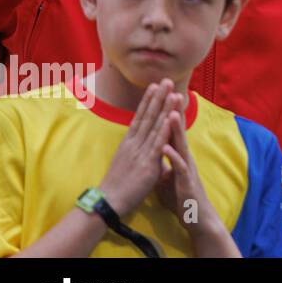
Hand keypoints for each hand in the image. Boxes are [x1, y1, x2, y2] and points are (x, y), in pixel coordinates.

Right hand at [99, 80, 178, 216]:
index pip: (140, 118)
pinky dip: (166, 127)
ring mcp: (141, 151)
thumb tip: (146, 147)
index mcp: (128, 143)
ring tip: (173, 91)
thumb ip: (138, 153)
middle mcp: (134, 143)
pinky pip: (159, 141)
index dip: (148, 102)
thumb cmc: (118, 187)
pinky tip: (172, 115)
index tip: (154, 86)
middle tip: (166, 80)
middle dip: (158, 97)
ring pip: (155, 125)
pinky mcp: (148, 162)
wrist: (108, 202)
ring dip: (165, 107)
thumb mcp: (126, 164)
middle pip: (148, 116)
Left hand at [157, 108, 230, 246]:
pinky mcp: (186, 180)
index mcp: (177, 154)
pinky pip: (179, 166)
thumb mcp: (167, 176)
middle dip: (174, 111)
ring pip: (180, 144)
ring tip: (170, 113)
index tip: (161, 95)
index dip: (165, 113)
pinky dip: (173, 156)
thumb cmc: (181, 195)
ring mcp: (186, 167)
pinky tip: (166, 147)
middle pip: (177, 131)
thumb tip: (156, 153)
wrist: (195, 215)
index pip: (170, 130)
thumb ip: (162, 162)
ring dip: (176, 129)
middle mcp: (184, 156)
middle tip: (171, 92)